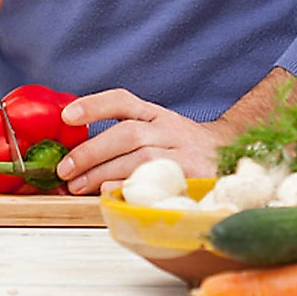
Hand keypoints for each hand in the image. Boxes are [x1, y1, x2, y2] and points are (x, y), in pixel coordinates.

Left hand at [52, 89, 235, 193]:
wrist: (230, 155)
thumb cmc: (179, 147)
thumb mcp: (155, 130)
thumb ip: (123, 135)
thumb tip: (75, 151)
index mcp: (155, 114)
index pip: (122, 101)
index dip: (94, 106)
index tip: (67, 116)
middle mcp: (169, 129)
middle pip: (128, 134)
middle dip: (92, 151)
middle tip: (66, 168)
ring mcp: (184, 154)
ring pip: (141, 159)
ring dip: (105, 173)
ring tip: (78, 185)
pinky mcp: (195, 179)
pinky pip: (160, 184)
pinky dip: (133, 188)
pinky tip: (112, 194)